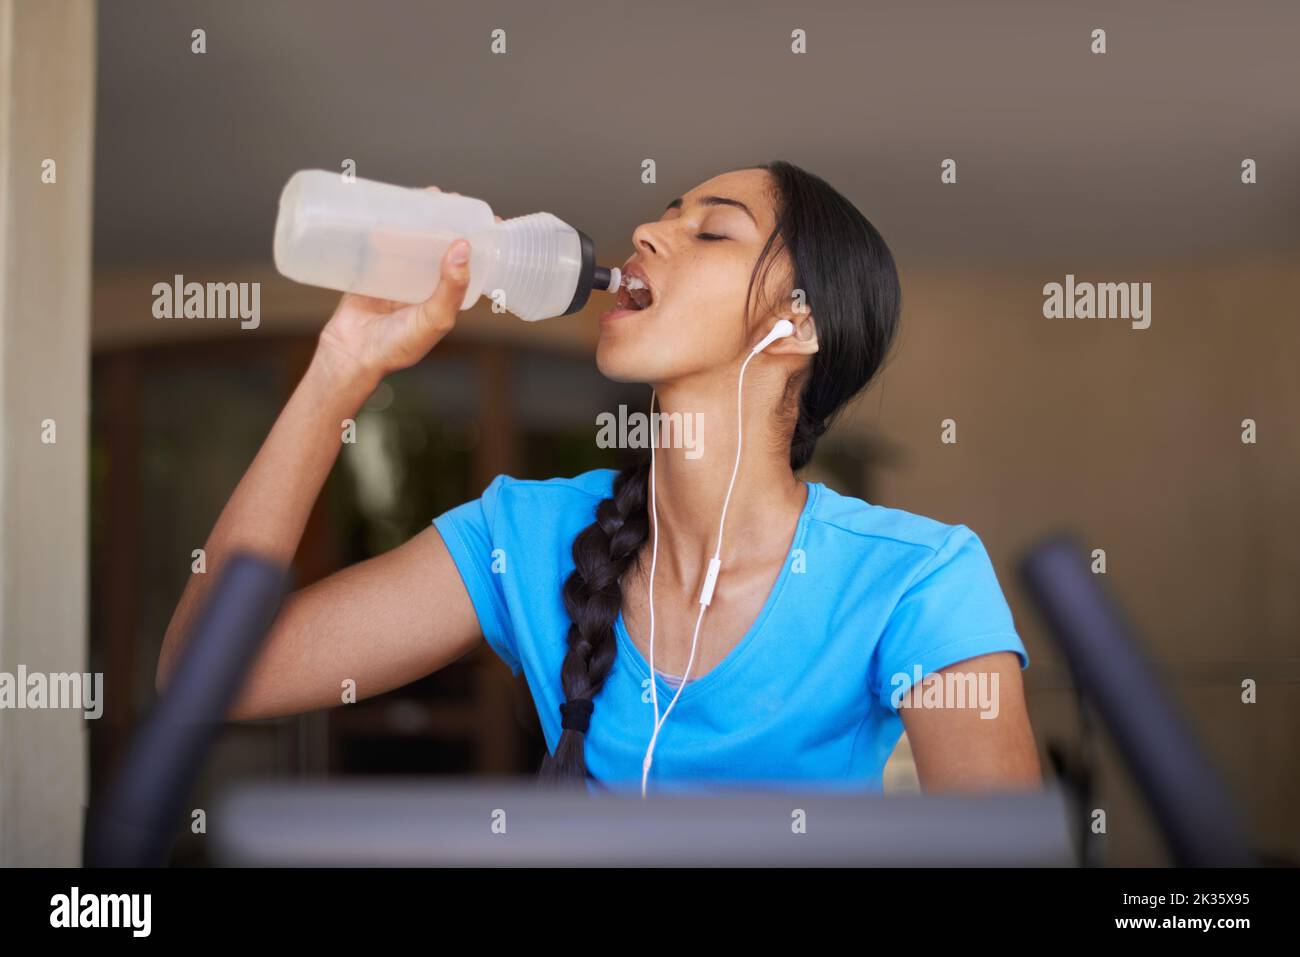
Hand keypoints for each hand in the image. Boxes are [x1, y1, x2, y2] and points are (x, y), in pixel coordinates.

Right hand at [316, 187, 502, 383]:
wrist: (351, 353)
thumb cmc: (398, 346)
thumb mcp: (435, 319)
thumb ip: (451, 288)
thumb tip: (464, 247)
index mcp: (447, 295)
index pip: (471, 262)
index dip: (481, 240)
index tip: (489, 218)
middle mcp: (427, 282)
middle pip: (443, 242)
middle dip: (450, 220)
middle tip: (452, 199)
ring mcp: (400, 273)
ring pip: (415, 237)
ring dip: (422, 216)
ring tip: (427, 196)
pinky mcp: (374, 267)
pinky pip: (384, 240)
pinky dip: (389, 222)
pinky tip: (393, 204)